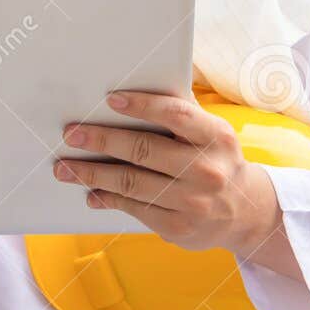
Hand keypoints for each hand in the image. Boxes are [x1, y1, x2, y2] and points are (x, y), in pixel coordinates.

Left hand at [51, 89, 280, 255]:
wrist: (245, 212)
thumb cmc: (216, 159)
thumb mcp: (212, 133)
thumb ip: (182, 111)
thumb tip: (140, 82)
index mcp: (216, 137)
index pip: (176, 114)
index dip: (143, 105)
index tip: (110, 99)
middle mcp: (207, 170)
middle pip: (143, 150)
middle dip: (101, 140)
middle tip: (71, 134)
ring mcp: (192, 202)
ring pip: (131, 183)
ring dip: (92, 174)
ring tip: (64, 167)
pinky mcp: (178, 227)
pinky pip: (133, 208)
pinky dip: (107, 199)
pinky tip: (91, 192)